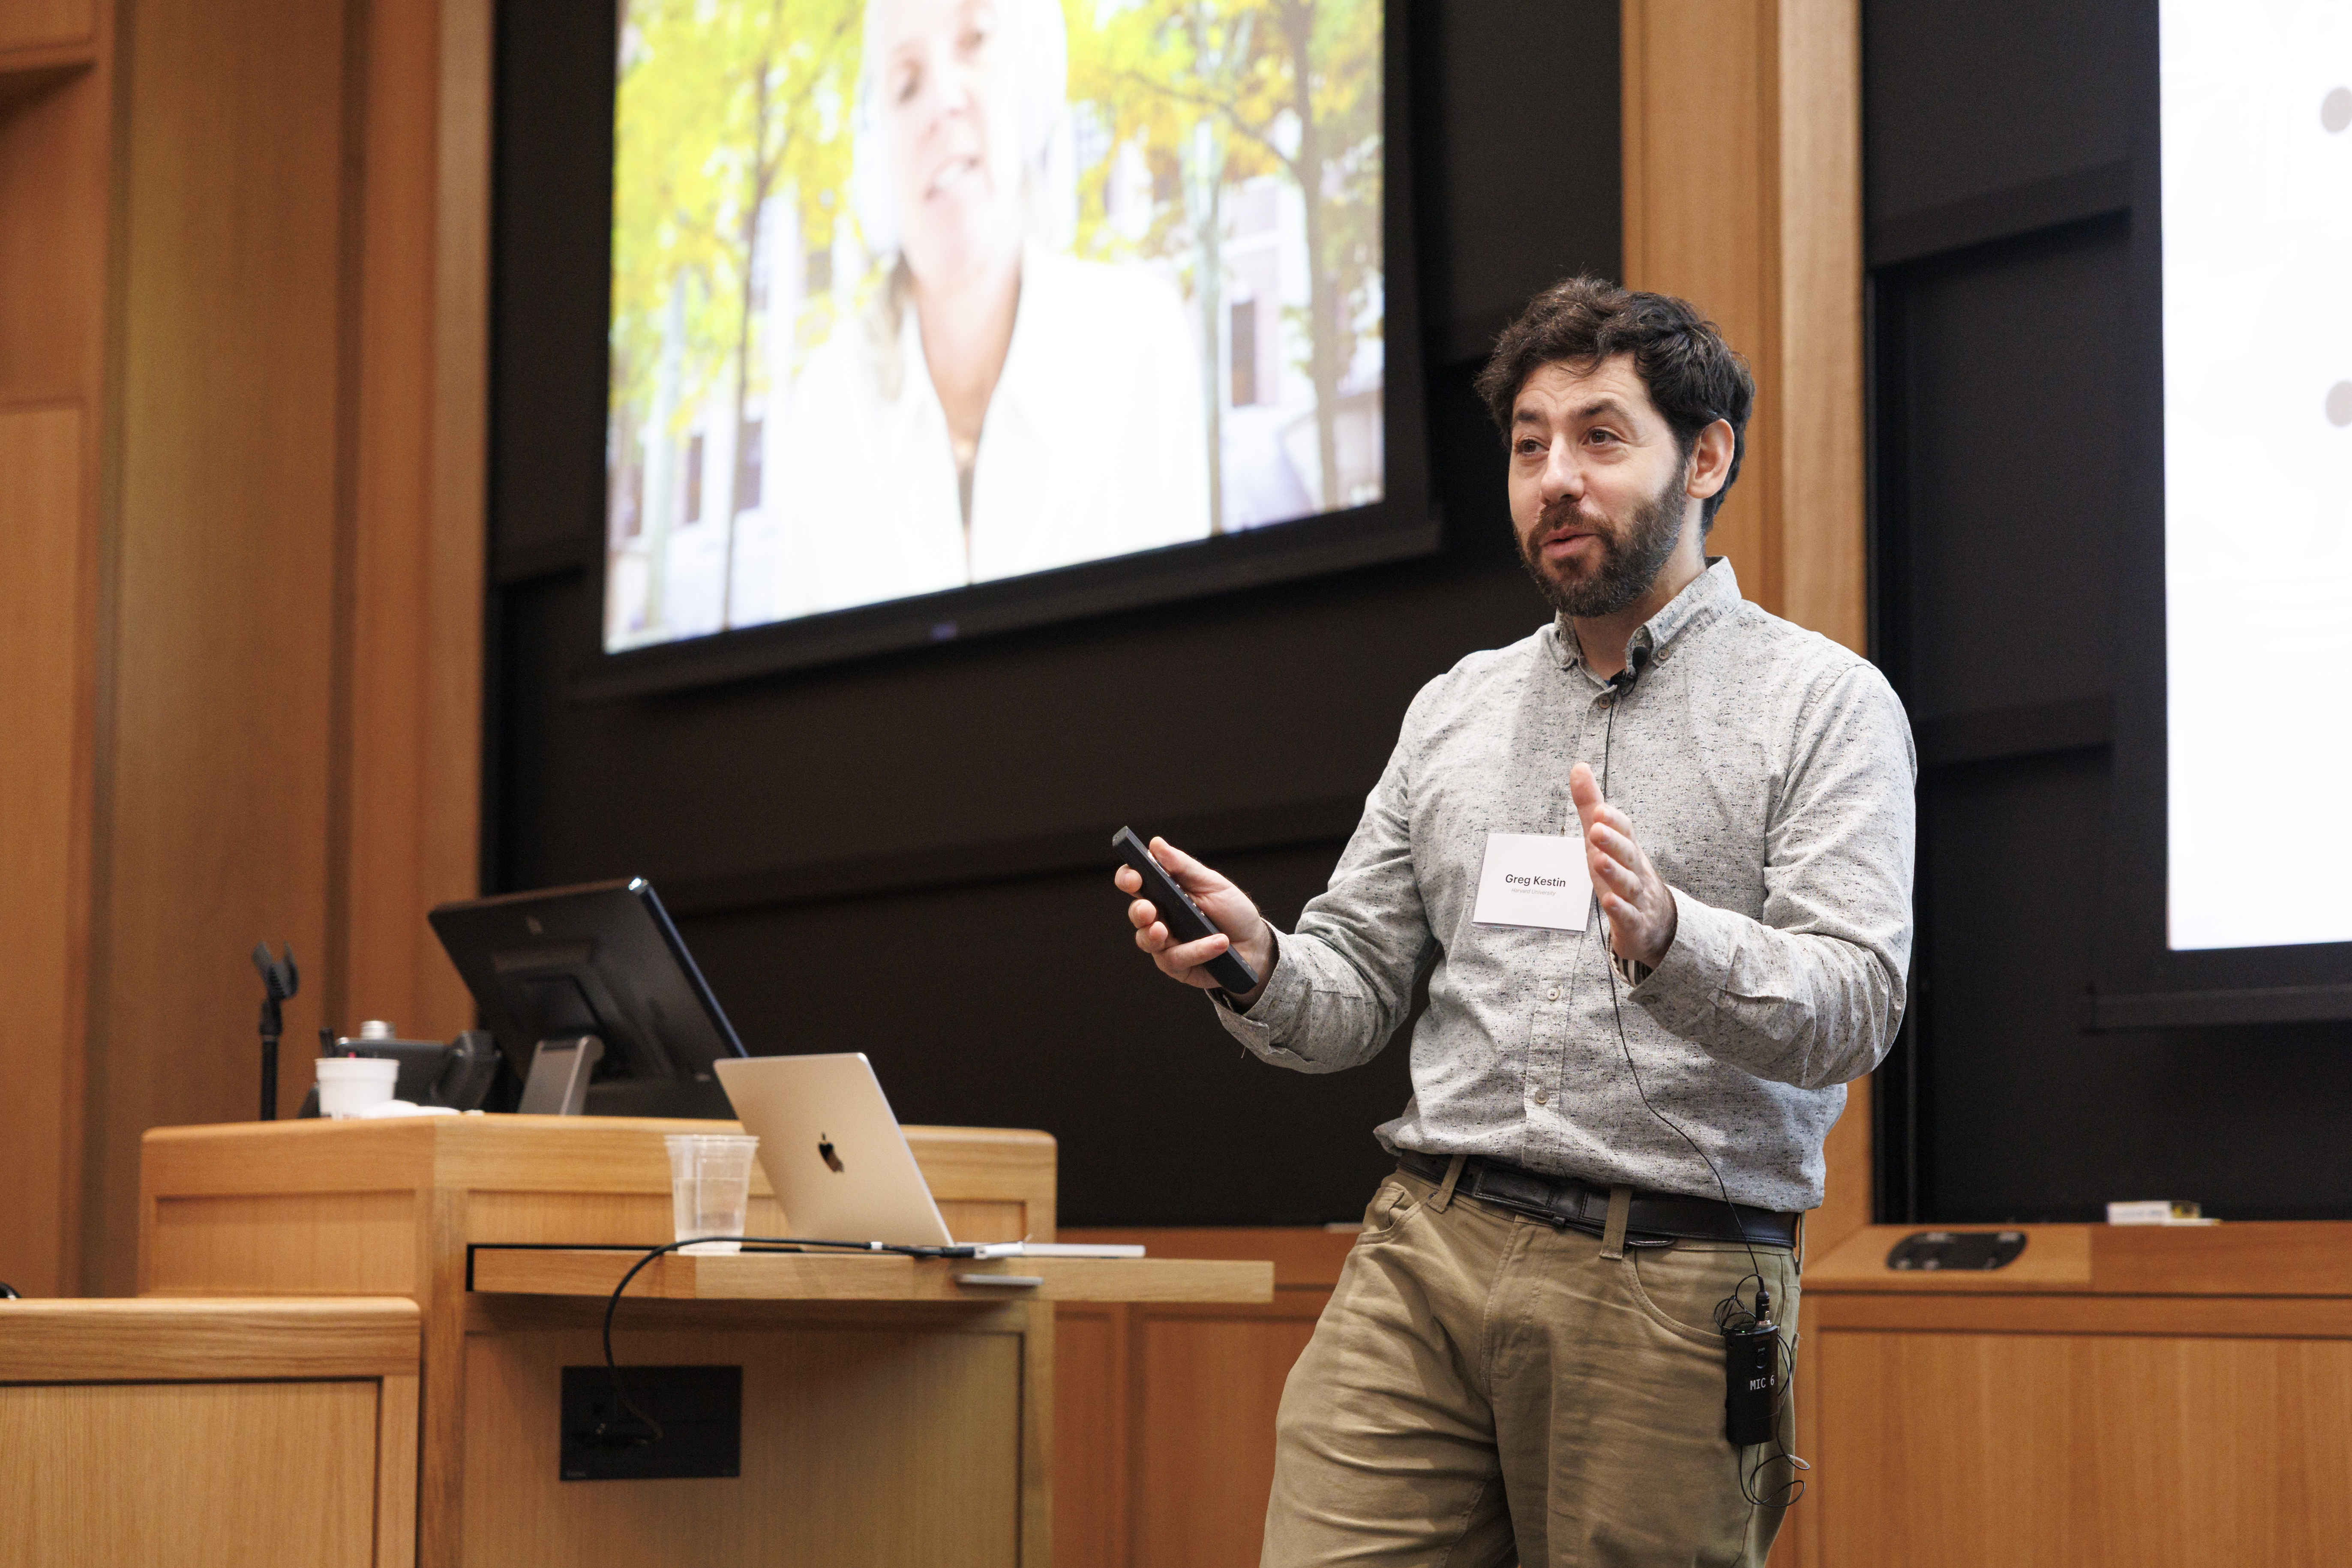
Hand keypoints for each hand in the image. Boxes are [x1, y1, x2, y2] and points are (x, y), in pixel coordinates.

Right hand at [1113, 837, 1274, 1004]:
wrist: (1255, 945)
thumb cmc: (1232, 910)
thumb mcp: (1212, 883)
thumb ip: (1183, 866)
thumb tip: (1155, 844)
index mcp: (1165, 891)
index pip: (1136, 882)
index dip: (1128, 878)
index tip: (1134, 878)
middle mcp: (1160, 917)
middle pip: (1136, 913)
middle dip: (1138, 911)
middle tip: (1149, 910)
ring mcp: (1165, 943)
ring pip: (1146, 940)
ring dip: (1154, 935)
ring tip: (1165, 930)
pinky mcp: (1177, 966)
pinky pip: (1175, 959)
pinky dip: (1198, 950)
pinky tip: (1219, 943)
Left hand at [1569, 762, 1676, 968]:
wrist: (1655, 924)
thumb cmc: (1623, 873)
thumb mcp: (1604, 840)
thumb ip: (1590, 806)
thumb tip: (1578, 767)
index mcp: (1628, 849)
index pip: (1625, 831)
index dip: (1613, 822)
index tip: (1598, 809)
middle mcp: (1635, 870)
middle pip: (1627, 854)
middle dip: (1613, 842)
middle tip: (1596, 829)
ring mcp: (1637, 897)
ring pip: (1627, 884)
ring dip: (1614, 872)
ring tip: (1598, 860)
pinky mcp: (1635, 923)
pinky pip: (1628, 916)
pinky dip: (1620, 909)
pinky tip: (1609, 901)